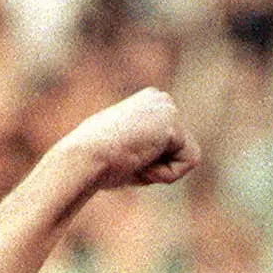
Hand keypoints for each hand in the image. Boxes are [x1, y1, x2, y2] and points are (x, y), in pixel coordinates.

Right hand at [60, 87, 199, 190]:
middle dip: (161, 167)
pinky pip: (187, 163)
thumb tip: (156, 156)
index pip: (173, 147)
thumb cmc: (98, 163)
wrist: (85, 158)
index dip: (153, 164)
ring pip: (188, 158)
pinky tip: (142, 161)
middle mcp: (161, 99)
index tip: (126, 158)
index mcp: (149, 103)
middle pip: (184, 151)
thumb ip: (148, 150)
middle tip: (130, 161)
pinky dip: (166, 174)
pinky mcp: (171, 122)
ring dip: (163, 171)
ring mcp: (167, 107)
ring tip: (136, 160)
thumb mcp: (127, 153)